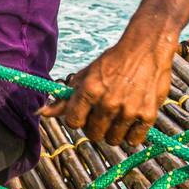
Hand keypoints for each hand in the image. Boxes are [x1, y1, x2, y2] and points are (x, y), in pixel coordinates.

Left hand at [40, 29, 175, 146]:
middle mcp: (108, 102)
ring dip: (112, 133)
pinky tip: (130, 122)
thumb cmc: (111, 63)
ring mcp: (129, 110)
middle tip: (101, 115)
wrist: (145, 48)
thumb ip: (64, 99)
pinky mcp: (147, 114)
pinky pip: (134, 140)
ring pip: (112, 140)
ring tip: (116, 118)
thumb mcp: (85, 76)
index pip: (73, 122)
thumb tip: (41, 113)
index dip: (76, 120)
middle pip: (93, 135)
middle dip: (94, 128)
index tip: (83, 113)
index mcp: (89, 90)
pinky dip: (131, 135)